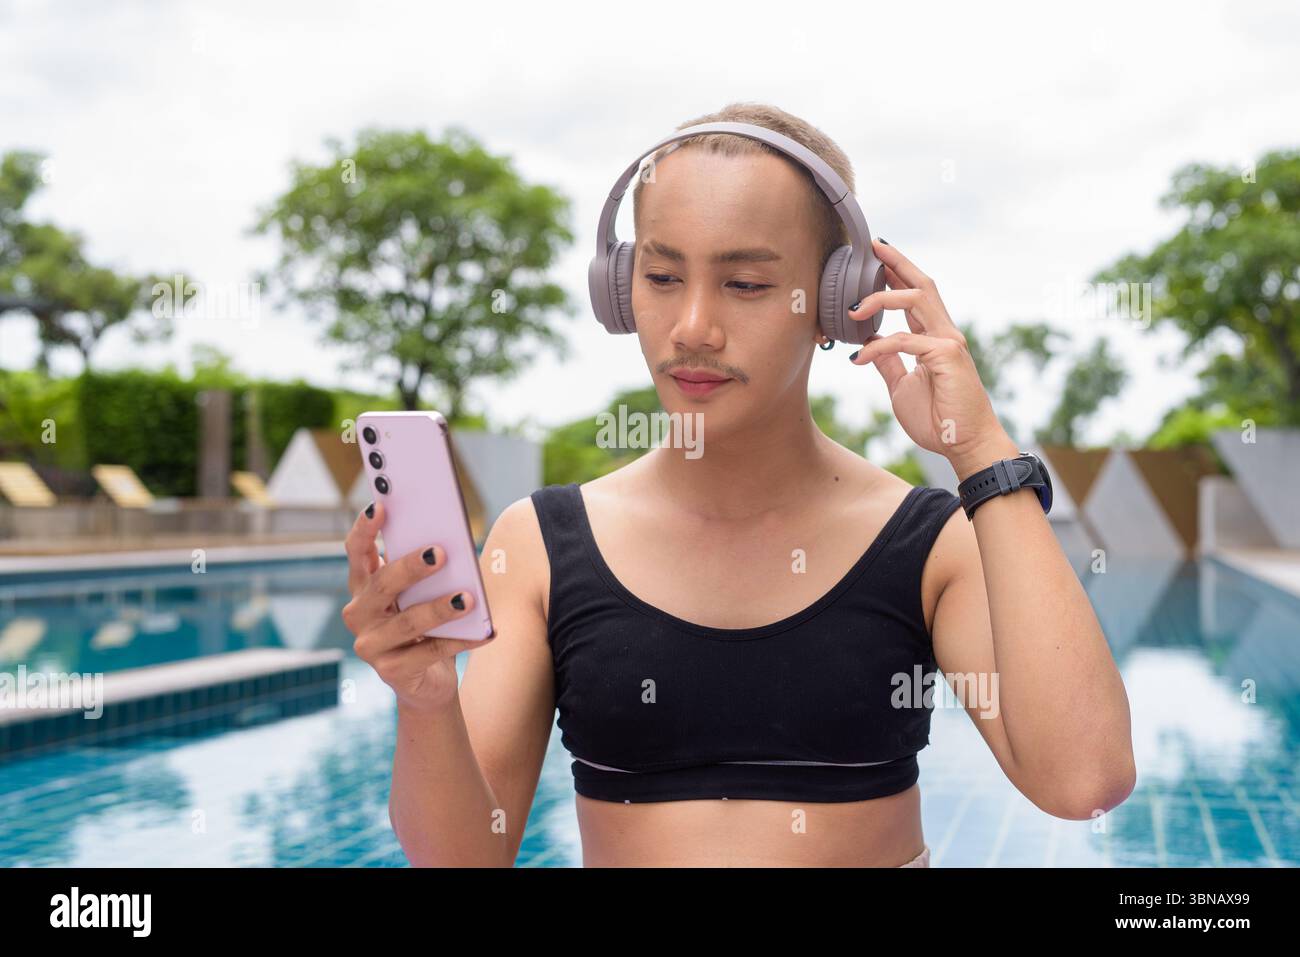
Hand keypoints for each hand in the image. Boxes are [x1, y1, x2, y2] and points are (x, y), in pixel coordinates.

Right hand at [341, 501, 492, 713]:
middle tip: (441, 552)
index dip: (364, 529)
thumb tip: (450, 544)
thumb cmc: (425, 626)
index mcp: (363, 587)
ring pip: (408, 621)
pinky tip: (486, 631)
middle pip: (383, 584)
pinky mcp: (391, 671)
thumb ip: (425, 572)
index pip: (356, 552)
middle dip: (412, 567)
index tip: (379, 506)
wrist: (425, 682)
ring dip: (440, 608)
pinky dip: (461, 639)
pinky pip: (431, 651)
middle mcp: (359, 614)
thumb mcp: (419, 595)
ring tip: (468, 597)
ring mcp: (371, 645)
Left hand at [847, 239, 1017, 479]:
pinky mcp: (947, 356)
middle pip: (921, 285)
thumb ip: (889, 362)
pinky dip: (879, 346)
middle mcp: (945, 333)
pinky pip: (905, 341)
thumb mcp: (902, 385)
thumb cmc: (937, 419)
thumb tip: (869, 344)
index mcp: (934, 338)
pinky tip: (860, 358)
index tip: (875, 257)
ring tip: (852, 309)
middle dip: (896, 263)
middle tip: (872, 248)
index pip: (915, 296)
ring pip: (916, 300)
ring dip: (881, 297)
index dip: (896, 274)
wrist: (964, 444)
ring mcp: (949, 342)